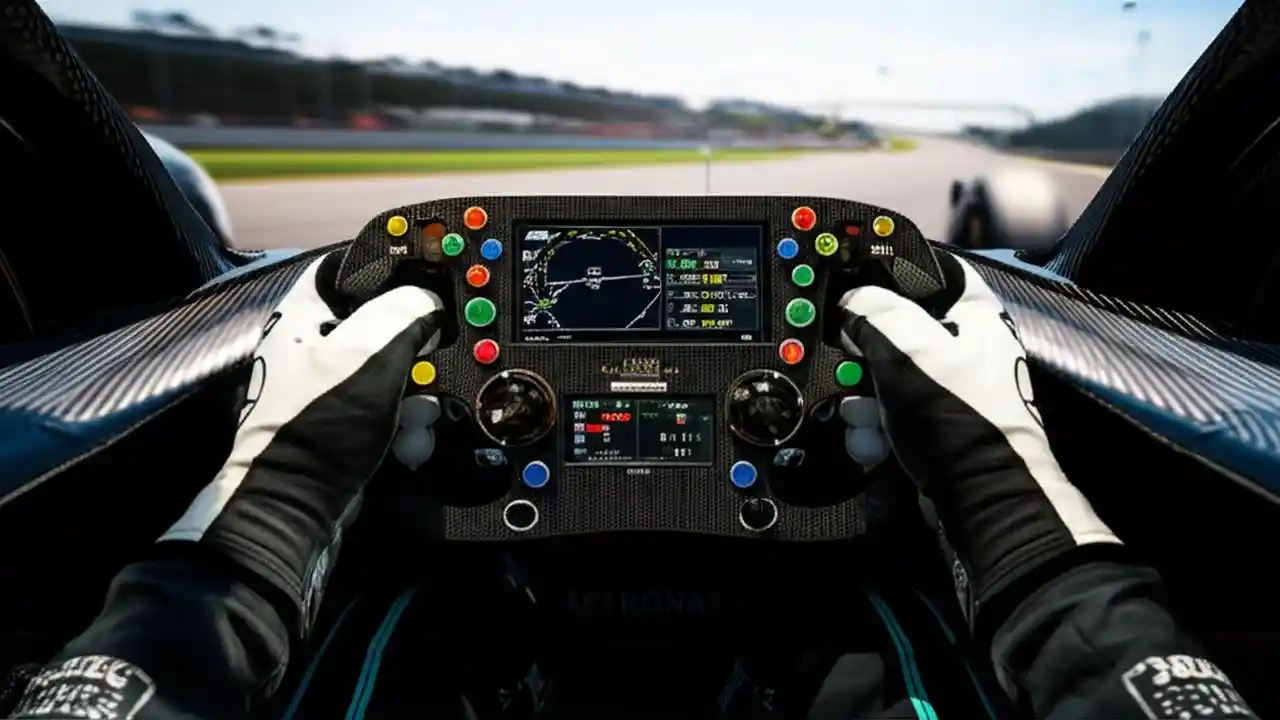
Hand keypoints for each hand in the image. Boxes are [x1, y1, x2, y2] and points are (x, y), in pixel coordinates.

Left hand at [160, 251, 443, 632]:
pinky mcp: (340, 424)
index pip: (351, 267)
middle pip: (382, 325)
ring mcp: (324, 388)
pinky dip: (402, 426)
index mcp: (304, 314)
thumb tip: (429, 302)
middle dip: (415, 352)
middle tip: (424, 369)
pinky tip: (405, 443)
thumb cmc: (318, 424)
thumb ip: (405, 313)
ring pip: (391, 372)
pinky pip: (385, 411)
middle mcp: (311, 346)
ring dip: (415, 397)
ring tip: (414, 420)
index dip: (392, 272)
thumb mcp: (369, 354)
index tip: (428, 287)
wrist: (294, 506)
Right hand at [840, 255, 1117, 616]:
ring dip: (864, 401)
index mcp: (975, 315)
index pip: (930, 272)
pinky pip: (895, 417)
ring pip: (889, 379)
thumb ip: (872, 311)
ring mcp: (956, 393)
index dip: (889, 276)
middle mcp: (969, 348)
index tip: (854, 289)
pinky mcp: (940, 430)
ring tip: (864, 420)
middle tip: (854, 371)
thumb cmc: (957, 415)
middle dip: (865, 357)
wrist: (982, 501)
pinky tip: (874, 445)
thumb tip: (849, 305)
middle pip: (898, 331)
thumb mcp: (908, 348)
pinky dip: (878, 430)